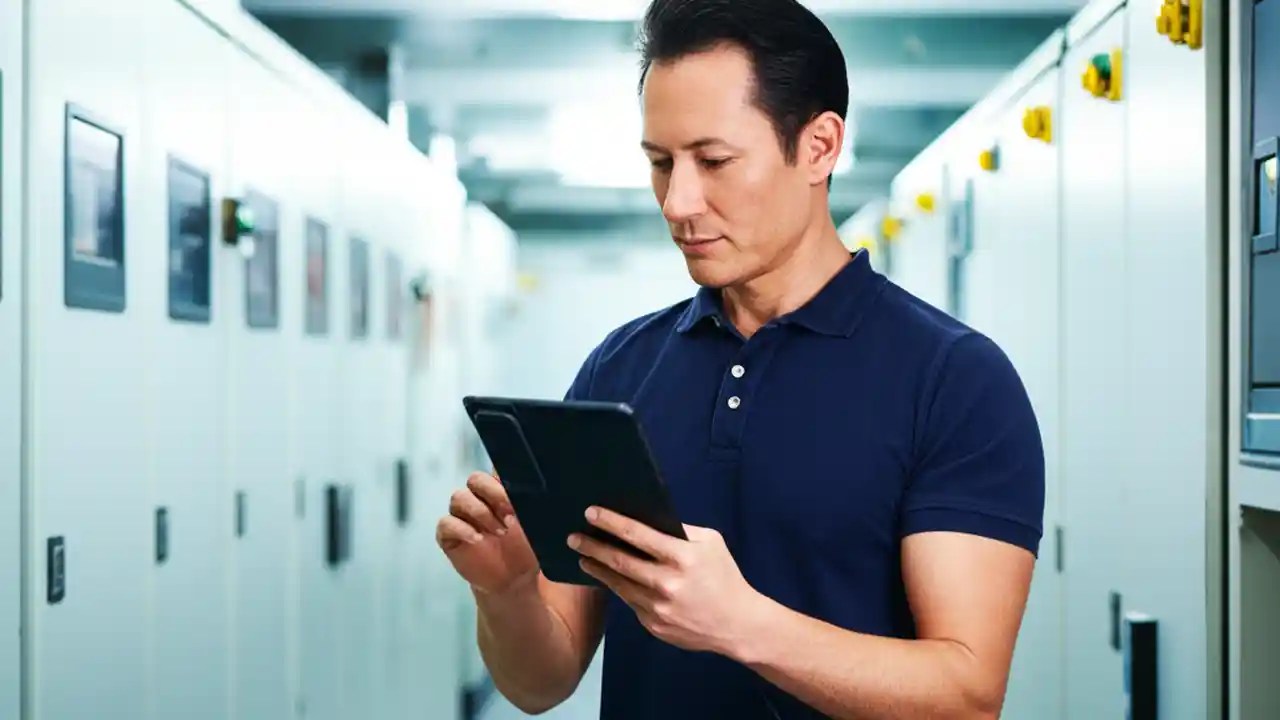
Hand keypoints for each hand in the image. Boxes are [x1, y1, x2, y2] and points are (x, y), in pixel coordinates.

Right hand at [436, 472, 539, 596]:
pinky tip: (477, 540)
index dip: (502, 479)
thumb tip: (538, 493)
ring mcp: (462, 516)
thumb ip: (531, 507)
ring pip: (459, 497)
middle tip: (510, 515)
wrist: (515, 581)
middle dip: (493, 493)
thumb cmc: (527, 550)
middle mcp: (479, 499)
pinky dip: (461, 529)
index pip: (494, 471)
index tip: (518, 497)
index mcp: (500, 492)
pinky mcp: (449, 535)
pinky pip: (446, 523)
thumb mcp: (536, 527)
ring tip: (500, 532)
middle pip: (475, 479)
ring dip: (480, 513)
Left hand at [568, 506, 768, 658]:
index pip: (638, 534)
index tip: (591, 513)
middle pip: (620, 560)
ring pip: (619, 584)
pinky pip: (630, 602)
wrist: (736, 625)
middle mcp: (666, 582)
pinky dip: (617, 588)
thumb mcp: (711, 543)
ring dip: (597, 569)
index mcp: (682, 557)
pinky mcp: (653, 625)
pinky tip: (608, 579)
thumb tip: (648, 520)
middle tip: (573, 537)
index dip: (611, 522)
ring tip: (583, 558)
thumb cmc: (724, 577)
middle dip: (593, 547)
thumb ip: (681, 531)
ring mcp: (657, 607)